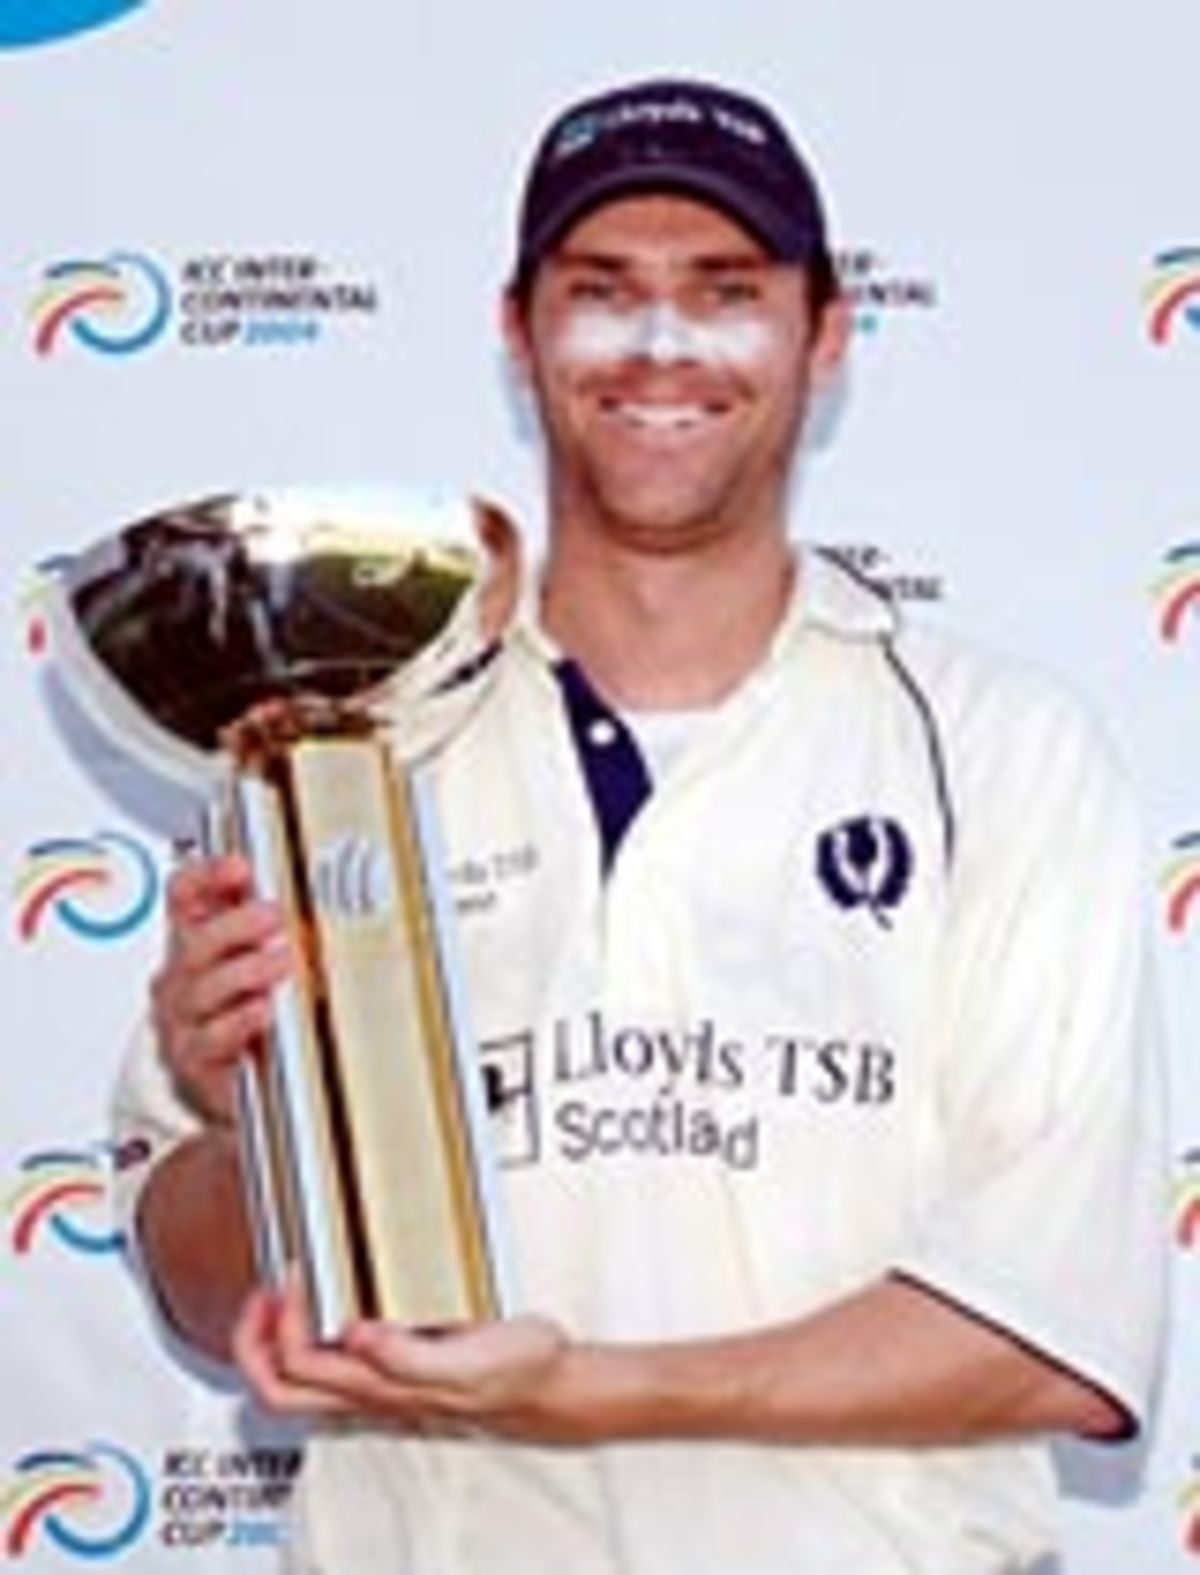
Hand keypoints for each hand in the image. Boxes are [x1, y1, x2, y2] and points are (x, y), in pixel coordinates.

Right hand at [151, 852, 291, 1123]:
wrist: (232, 1084)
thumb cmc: (242, 1015)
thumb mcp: (253, 962)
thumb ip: (268, 926)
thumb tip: (304, 892)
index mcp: (192, 943)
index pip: (184, 896)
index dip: (206, 876)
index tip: (238, 867)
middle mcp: (181, 978)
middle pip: (195, 942)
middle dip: (235, 925)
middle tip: (273, 915)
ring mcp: (183, 1019)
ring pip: (203, 989)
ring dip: (245, 971)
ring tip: (281, 960)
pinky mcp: (195, 1059)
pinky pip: (212, 1037)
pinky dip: (240, 1021)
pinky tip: (263, 1010)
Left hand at [232, 1273, 570, 1437]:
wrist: (550, 1384)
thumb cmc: (516, 1374)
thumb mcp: (468, 1362)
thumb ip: (408, 1357)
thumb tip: (355, 1336)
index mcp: (378, 1389)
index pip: (296, 1366)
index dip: (283, 1320)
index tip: (295, 1273)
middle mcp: (369, 1392)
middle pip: (279, 1386)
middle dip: (254, 1339)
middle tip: (265, 1290)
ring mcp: (379, 1383)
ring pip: (300, 1377)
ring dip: (276, 1337)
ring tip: (282, 1291)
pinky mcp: (395, 1368)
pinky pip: (332, 1360)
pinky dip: (312, 1330)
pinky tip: (330, 1298)